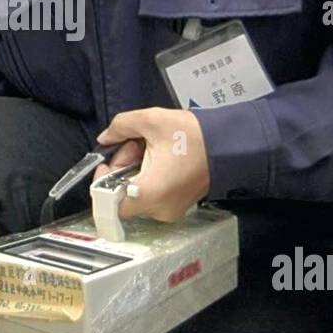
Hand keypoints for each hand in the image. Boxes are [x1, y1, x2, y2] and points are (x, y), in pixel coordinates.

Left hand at [94, 107, 209, 222]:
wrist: (229, 146)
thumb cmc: (193, 135)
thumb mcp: (152, 120)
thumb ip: (121, 126)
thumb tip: (105, 138)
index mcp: (148, 193)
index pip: (108, 203)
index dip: (102, 181)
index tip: (109, 161)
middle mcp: (157, 210)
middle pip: (121, 195)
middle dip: (122, 168)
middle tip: (136, 145)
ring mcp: (168, 212)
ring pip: (135, 194)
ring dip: (135, 171)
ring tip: (152, 149)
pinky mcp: (176, 208)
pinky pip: (150, 195)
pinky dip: (148, 178)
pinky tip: (160, 159)